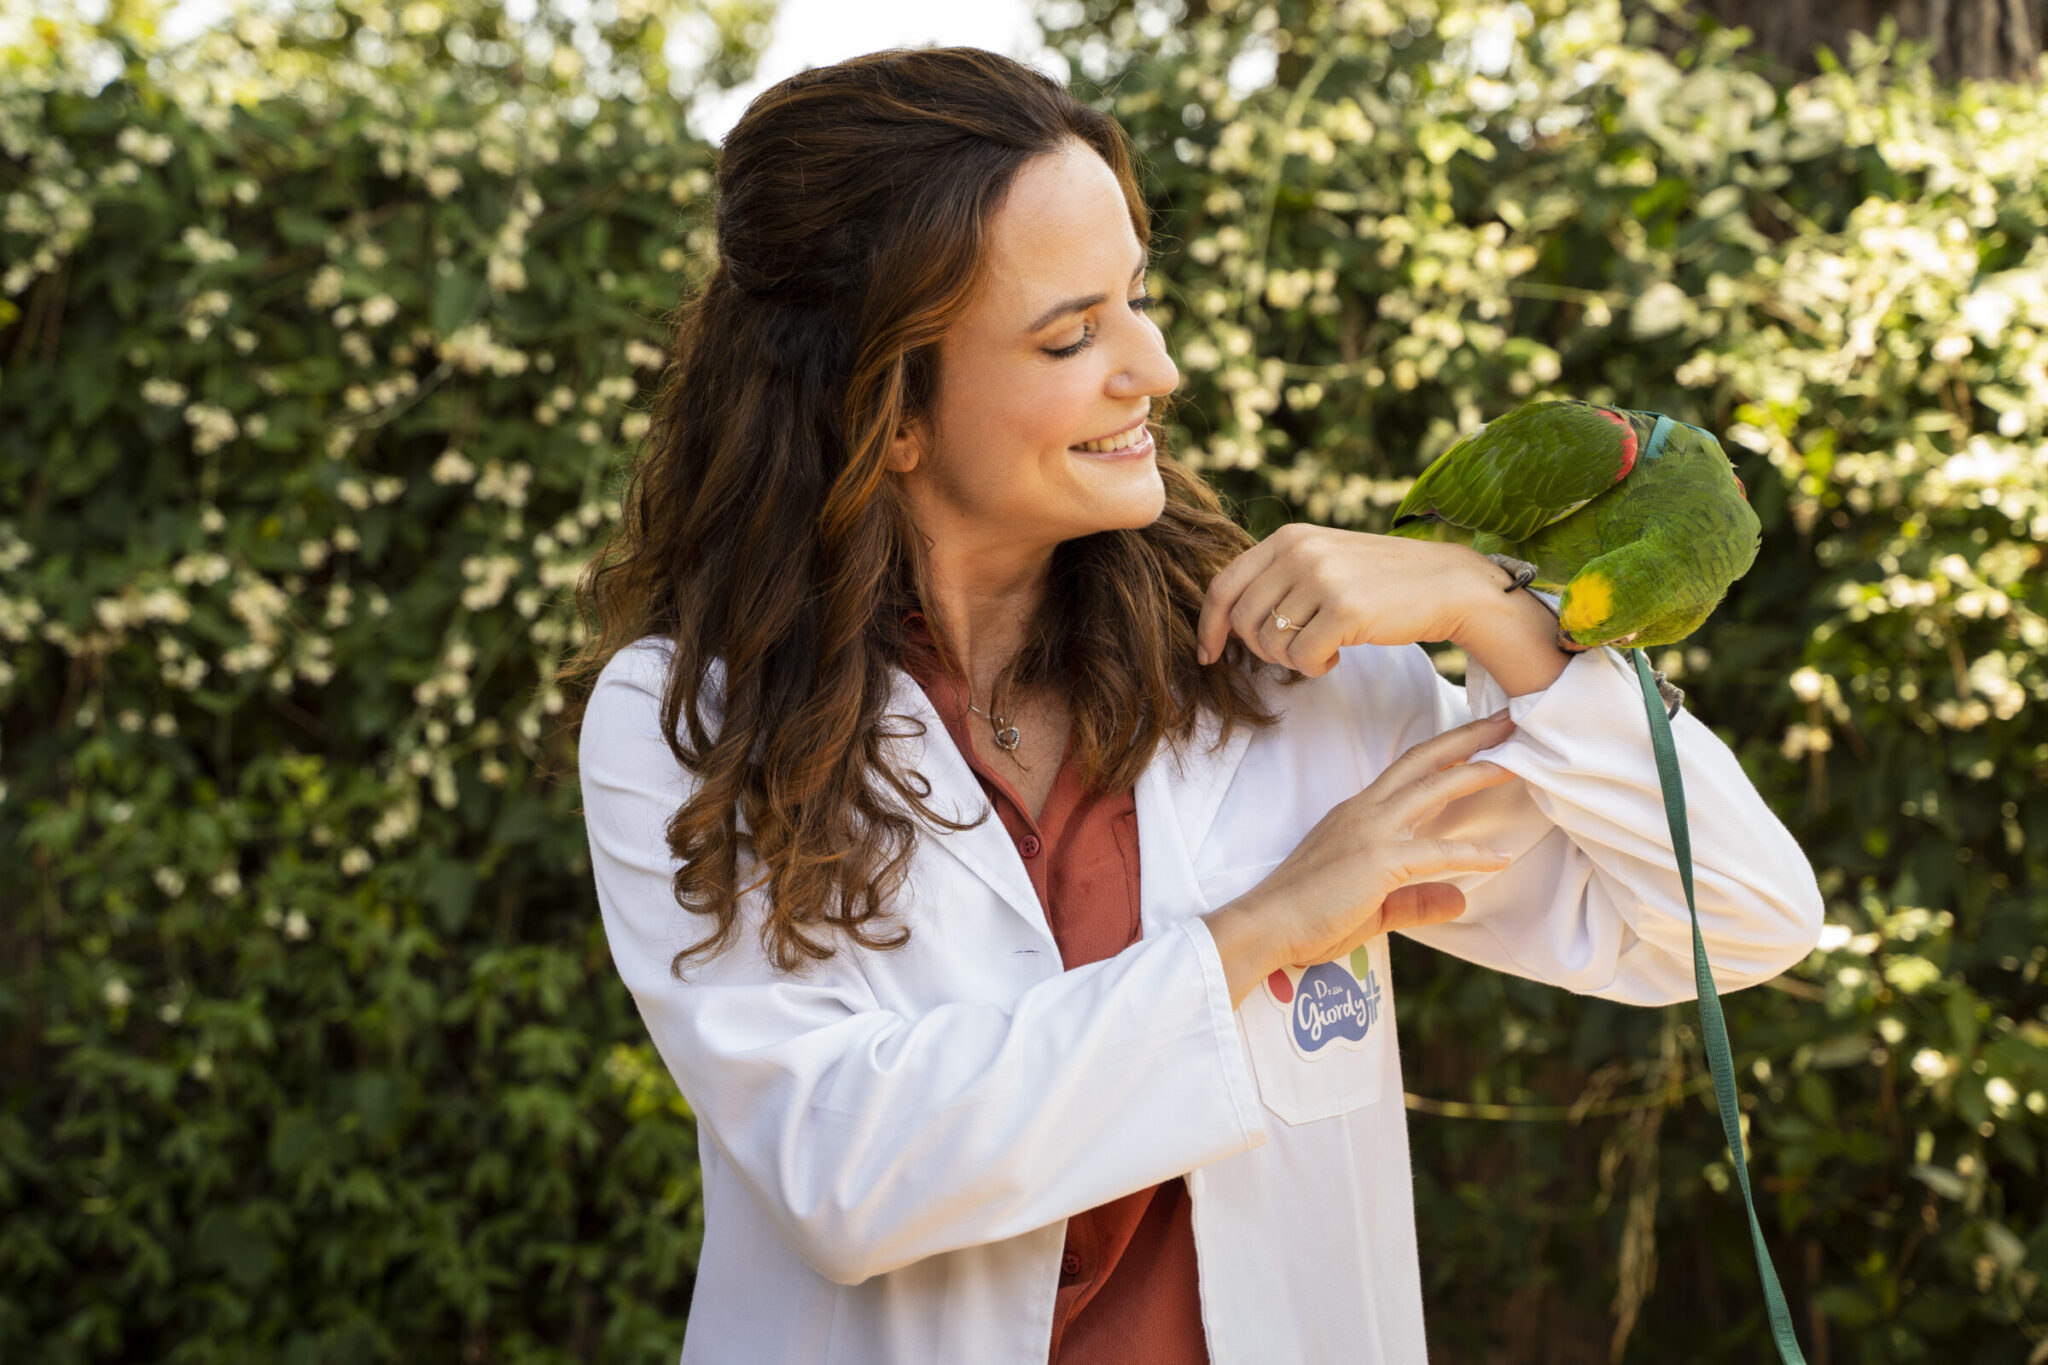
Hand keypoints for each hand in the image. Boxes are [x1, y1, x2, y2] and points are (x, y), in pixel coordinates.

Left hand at [1195, 526, 1488, 675]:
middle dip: (1261, 649)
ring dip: (1292, 659)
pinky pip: (1302, 658)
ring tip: (1324, 648)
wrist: (1448, 584)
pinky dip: (1316, 667)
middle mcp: (1299, 552)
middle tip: (1295, 650)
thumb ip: (1279, 575)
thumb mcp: (1324, 560)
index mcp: (1288, 537)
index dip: (1209, 625)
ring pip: (1270, 643)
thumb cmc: (1381, 582)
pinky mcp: (1344, 610)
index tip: (1209, 653)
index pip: (1224, 585)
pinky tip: (1340, 655)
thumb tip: (1225, 618)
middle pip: (1242, 620)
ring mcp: (1321, 579)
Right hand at [1202, 713, 1517, 998]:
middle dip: (1467, 738)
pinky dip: (1471, 854)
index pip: (1406, 772)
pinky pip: (1436, 852)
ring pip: (1431, 789)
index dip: (1443, 752)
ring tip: (1513, 760)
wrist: (1265, 926)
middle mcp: (1364, 812)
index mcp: (1357, 815)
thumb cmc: (1307, 916)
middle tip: (1506, 721)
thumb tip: (1462, 899)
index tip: (1476, 738)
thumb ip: (1418, 901)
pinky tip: (1501, 857)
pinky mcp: (1377, 861)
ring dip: (1475, 771)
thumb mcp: (1373, 907)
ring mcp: (1369, 832)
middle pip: (1422, 761)